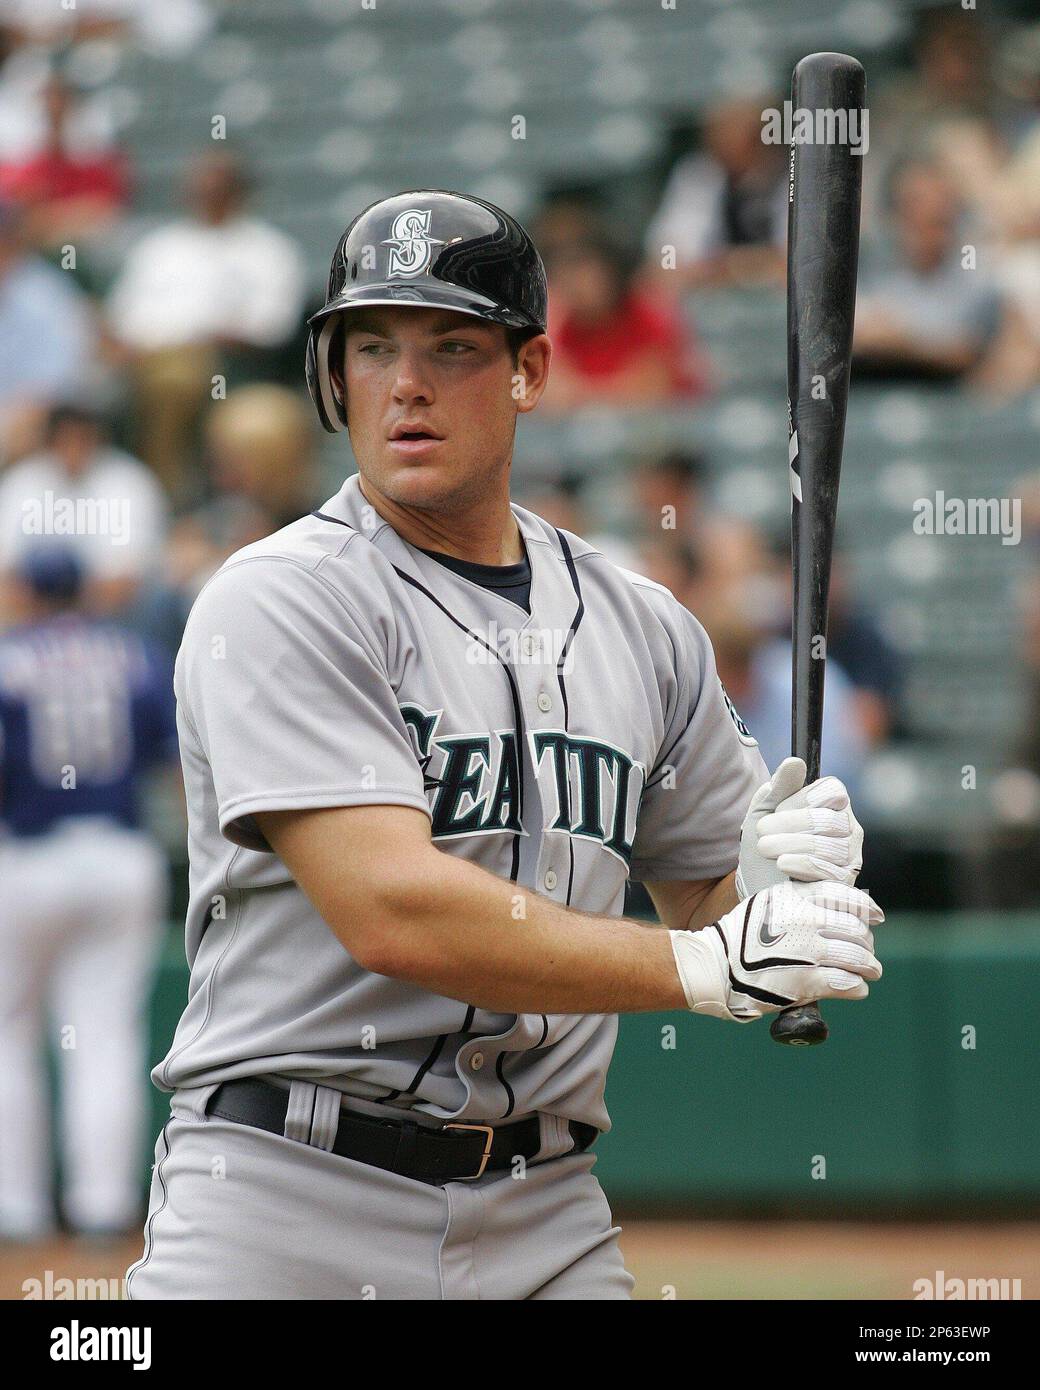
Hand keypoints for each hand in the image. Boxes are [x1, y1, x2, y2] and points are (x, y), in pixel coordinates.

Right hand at [669, 880, 882, 1022]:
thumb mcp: (765, 903)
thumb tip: (828, 906)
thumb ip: (795, 901)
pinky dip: (856, 987)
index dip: (865, 907)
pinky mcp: (807, 981)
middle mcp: (805, 920)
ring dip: (869, 966)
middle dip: (866, 941)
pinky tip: (858, 989)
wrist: (714, 967)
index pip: (844, 896)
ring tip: (872, 971)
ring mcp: (808, 951)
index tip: (876, 916)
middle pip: (855, 928)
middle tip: (868, 950)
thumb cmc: (738, 936)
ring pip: (856, 956)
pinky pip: (846, 983)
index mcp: (794, 897)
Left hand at [737, 757, 862, 893]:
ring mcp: (850, 857)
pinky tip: (783, 865)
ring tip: (766, 849)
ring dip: (787, 844)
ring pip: (827, 844)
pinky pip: (827, 869)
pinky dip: (799, 863)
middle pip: (827, 818)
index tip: (778, 809)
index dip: (801, 800)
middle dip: (787, 824)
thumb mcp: (763, 812)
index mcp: (832, 805)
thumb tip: (794, 762)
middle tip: (763, 833)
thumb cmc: (765, 846)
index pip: (833, 790)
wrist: (758, 888)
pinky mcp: (844, 883)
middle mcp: (849, 828)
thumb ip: (779, 786)